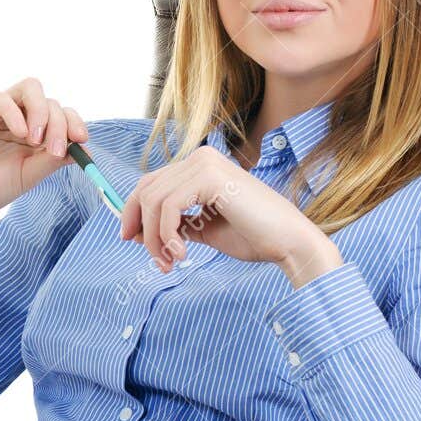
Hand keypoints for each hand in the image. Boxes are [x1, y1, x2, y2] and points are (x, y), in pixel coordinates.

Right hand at [0, 76, 88, 227]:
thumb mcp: (30, 174)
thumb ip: (54, 159)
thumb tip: (84, 146)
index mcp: (35, 132)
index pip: (62, 116)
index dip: (74, 123)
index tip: (81, 139)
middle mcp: (19, 117)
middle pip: (50, 102)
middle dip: (58, 124)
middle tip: (56, 148)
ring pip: (30, 89)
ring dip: (41, 111)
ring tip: (36, 140)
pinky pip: (1, 98)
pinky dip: (15, 114)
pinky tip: (19, 134)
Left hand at [119, 145, 324, 273]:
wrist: (289, 242)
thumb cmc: (253, 236)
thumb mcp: (203, 229)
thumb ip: (174, 225)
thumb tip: (136, 231)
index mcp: (199, 166)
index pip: (150, 183)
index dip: (132, 211)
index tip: (130, 240)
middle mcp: (200, 157)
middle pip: (146, 190)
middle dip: (142, 229)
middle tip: (157, 261)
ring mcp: (204, 164)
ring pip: (153, 201)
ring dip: (155, 239)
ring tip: (171, 262)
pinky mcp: (209, 177)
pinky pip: (168, 207)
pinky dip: (166, 235)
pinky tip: (182, 254)